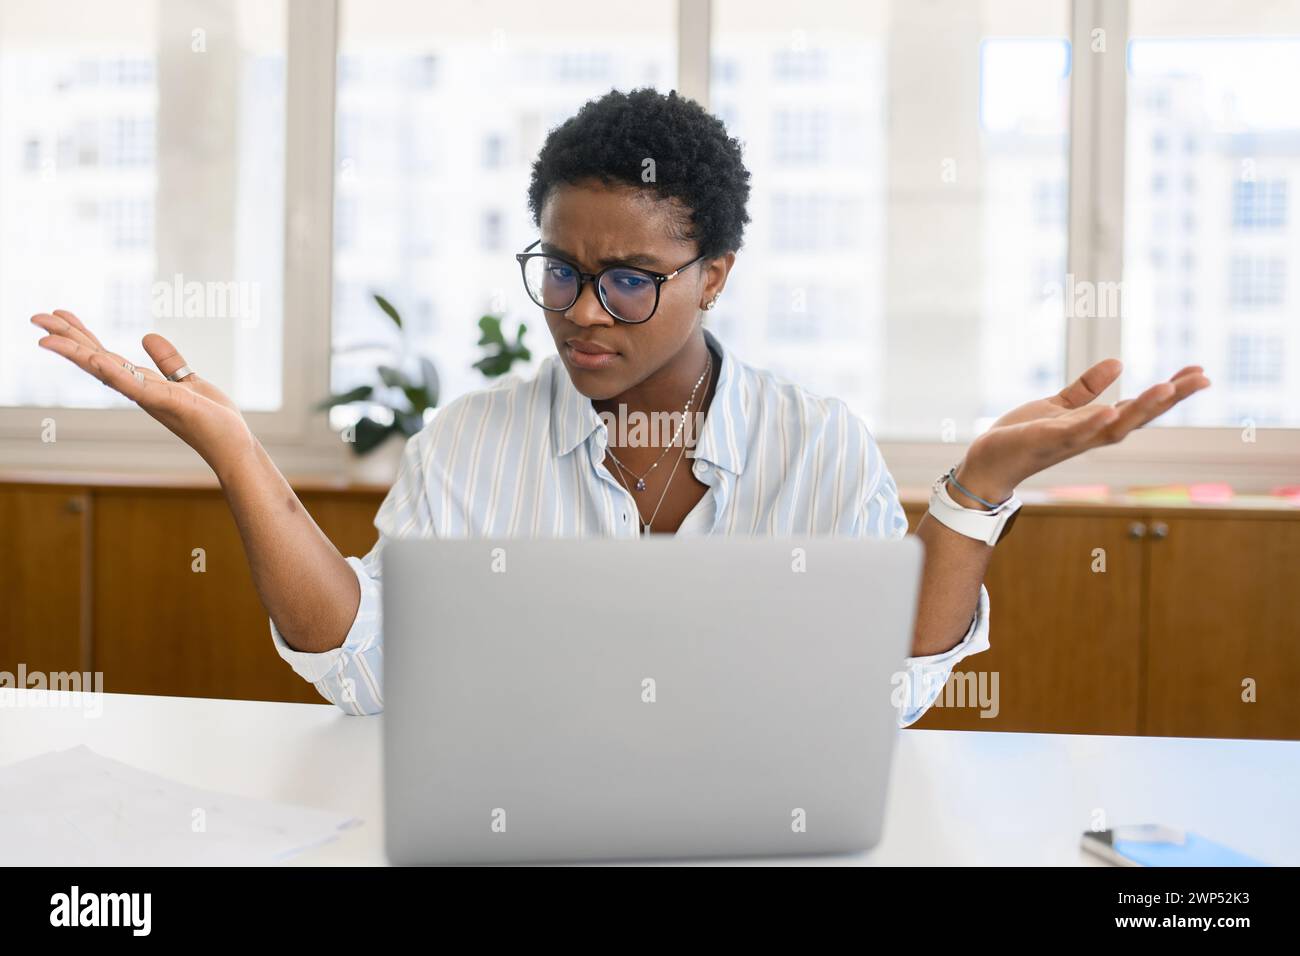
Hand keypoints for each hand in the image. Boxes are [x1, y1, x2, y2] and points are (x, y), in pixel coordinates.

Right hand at [32, 310, 256, 473]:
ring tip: (47, 338)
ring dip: (76, 354)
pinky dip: (114, 372)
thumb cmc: (212, 419)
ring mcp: (149, 397)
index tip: (58, 315)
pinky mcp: (167, 402)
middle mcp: (139, 391)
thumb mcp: (188, 380)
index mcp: (142, 383)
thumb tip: (147, 336)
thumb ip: (168, 361)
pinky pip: (135, 386)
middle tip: (37, 317)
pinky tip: (94, 358)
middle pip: (96, 360)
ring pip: (106, 371)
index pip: (104, 355)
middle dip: (67, 339)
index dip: (81, 336)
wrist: (233, 446)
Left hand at [954, 359, 1210, 504]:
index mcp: (1095, 425)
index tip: (1200, 373)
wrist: (987, 463)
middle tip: (1202, 379)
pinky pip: (1073, 434)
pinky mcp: (1046, 442)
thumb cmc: (1023, 437)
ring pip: (1113, 428)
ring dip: (1141, 410)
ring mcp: (1070, 441)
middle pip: (1139, 418)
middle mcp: (1090, 436)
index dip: (1171, 391)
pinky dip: (1092, 424)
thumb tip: (1119, 363)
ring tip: (1167, 388)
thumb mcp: (1059, 405)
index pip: (1141, 407)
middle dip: (1170, 399)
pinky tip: (1109, 412)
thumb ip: (1087, 388)